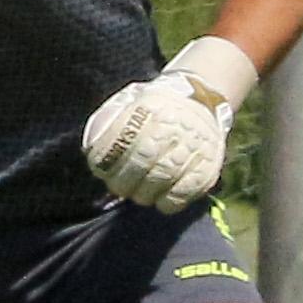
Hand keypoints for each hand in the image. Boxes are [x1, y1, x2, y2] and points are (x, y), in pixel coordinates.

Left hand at [82, 37, 255, 213]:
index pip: (121, 137)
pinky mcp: (211, 161)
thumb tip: (91, 149)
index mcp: (148, 106)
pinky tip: (161, 202)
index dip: (105, 159)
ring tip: (138, 195)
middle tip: (118, 188)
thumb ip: (107, 122)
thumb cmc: (152, 109)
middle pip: (143, 158)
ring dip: (145, 193)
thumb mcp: (127, 102)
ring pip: (166, 175)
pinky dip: (172, 201)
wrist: (200, 100)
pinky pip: (191, 187)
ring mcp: (195, 143)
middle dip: (124, 181)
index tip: (99, 170)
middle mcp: (173, 123)